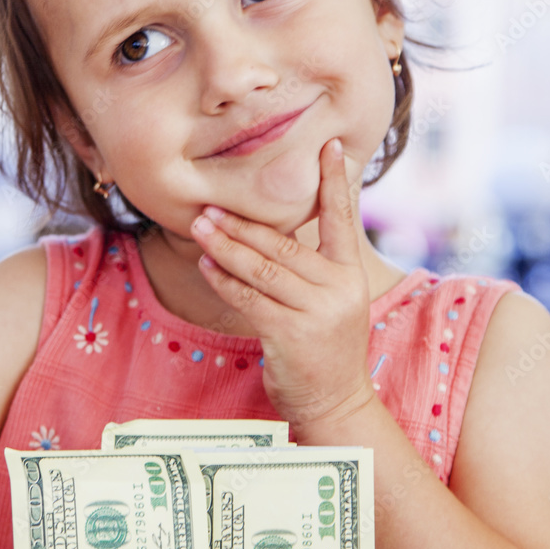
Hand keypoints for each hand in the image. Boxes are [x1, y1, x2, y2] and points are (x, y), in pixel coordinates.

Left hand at [191, 138, 373, 431]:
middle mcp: (338, 288)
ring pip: (261, 268)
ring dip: (225, 246)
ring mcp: (316, 311)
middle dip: (242, 223)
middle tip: (209, 206)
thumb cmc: (324, 348)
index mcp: (350, 274)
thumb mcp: (331, 302)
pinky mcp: (291, 333)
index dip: (335, 181)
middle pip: (283, 244)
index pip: (342, 218)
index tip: (328, 146)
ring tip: (200, 227)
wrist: (335, 402)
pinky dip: (224, 280)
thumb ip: (311, 268)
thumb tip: (272, 232)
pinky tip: (207, 266)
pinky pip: (248, 298)